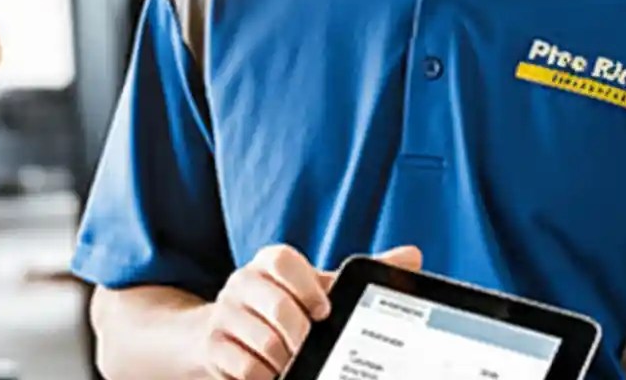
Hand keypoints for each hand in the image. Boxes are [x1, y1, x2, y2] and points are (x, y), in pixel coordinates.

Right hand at [200, 244, 422, 379]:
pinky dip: (266, 376)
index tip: (324, 311)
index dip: (306, 285)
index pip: (283, 261)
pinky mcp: (213, 345)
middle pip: (277, 307)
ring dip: (287, 361)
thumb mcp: (318, 290)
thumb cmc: (284, 307)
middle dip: (303, 335)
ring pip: (264, 342)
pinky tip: (274, 372)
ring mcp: (224, 314)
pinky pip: (245, 366)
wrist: (228, 331)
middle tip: (312, 346)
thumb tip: (412, 257)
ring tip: (295, 362)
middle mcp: (243, 282)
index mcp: (270, 263)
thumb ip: (357, 277)